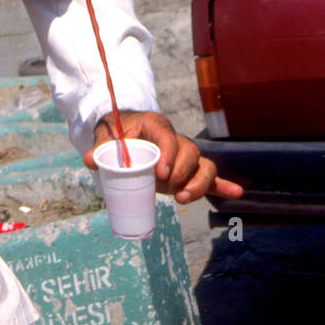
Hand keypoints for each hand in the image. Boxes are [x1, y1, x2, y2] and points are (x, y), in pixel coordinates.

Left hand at [83, 109, 242, 204]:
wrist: (126, 134)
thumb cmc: (118, 133)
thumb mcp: (107, 137)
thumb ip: (100, 148)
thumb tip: (89, 160)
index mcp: (155, 125)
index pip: (168, 136)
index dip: (168, 154)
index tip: (161, 174)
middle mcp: (175, 138)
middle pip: (191, 151)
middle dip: (182, 172)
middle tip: (168, 188)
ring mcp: (184, 156)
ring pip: (203, 165)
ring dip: (199, 183)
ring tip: (182, 199)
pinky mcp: (188, 171)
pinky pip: (211, 177)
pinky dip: (222, 185)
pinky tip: (236, 193)